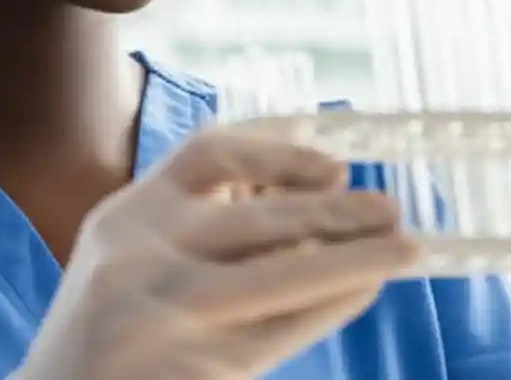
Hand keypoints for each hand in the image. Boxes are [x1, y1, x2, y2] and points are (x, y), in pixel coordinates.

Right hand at [13, 123, 419, 379]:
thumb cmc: (104, 335)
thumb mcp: (127, 260)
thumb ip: (192, 225)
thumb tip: (304, 194)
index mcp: (125, 218)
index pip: (207, 157)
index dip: (278, 152)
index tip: (333, 163)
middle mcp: (137, 259)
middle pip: (254, 218)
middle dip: (333, 210)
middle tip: (389, 208)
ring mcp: (161, 319)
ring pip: (277, 277)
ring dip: (352, 258)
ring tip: (406, 249)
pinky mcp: (191, 371)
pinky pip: (278, 334)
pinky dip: (327, 308)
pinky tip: (361, 292)